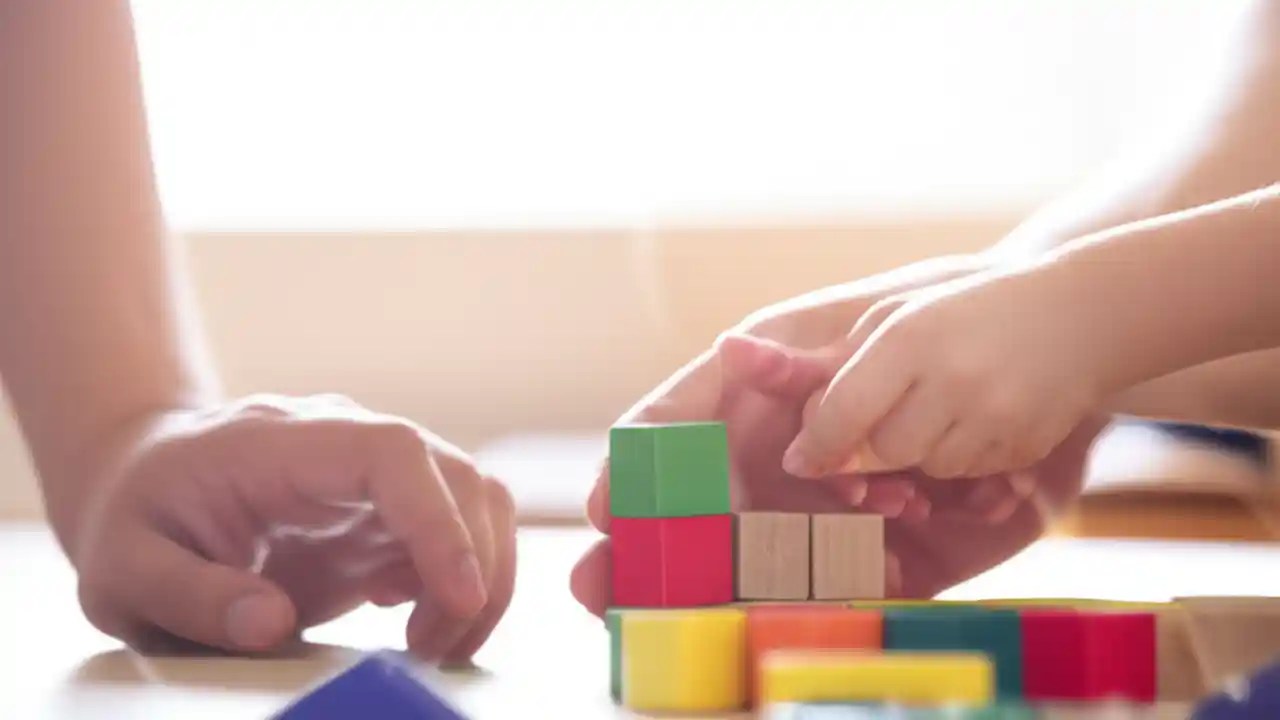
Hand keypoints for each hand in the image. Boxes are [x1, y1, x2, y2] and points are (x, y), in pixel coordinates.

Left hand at [64, 394, 515, 662]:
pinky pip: (459, 538)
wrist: (150, 480)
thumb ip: (189, 594)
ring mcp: (376, 481)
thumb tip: (270, 623)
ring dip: (480, 577)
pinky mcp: (388, 516)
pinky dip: (462, 588)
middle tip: (431, 650)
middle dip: (472, 565)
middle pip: (457, 476)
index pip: (393, 454)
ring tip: (431, 647)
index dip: (438, 519)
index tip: (455, 594)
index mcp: (286, 442)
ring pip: (476, 503)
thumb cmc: (139, 516)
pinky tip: (415, 628)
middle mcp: (348, 446)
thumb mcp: (124, 567)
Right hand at [568, 331, 1105, 611]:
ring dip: (747, 578)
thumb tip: (731, 354)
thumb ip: (807, 364)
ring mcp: (826, 511)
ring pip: (759, 560)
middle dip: (650, 555)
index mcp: (763, 395)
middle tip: (595, 593)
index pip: (674, 431)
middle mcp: (780, 460)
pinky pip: (844, 585)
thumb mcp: (876, 336)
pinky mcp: (887, 551)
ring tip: (740, 591)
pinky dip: (848, 586)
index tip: (601, 508)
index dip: (634, 471)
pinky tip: (873, 572)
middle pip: (695, 516)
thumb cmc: (944, 324)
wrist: (1045, 375)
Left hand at [785, 265, 1106, 479]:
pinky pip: (967, 473)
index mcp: (911, 338)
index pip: (844, 413)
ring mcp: (994, 417)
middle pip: (882, 451)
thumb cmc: (968, 310)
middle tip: (869, 428)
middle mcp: (953, 380)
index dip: (815, 445)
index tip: (798, 460)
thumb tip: (806, 431)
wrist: (1078, 313)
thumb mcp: (900, 316)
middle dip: (865, 448)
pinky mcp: (1024, 445)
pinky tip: (971, 416)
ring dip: (914, 450)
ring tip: (933, 407)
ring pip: (925, 467)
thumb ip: (847, 367)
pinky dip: (956, 453)